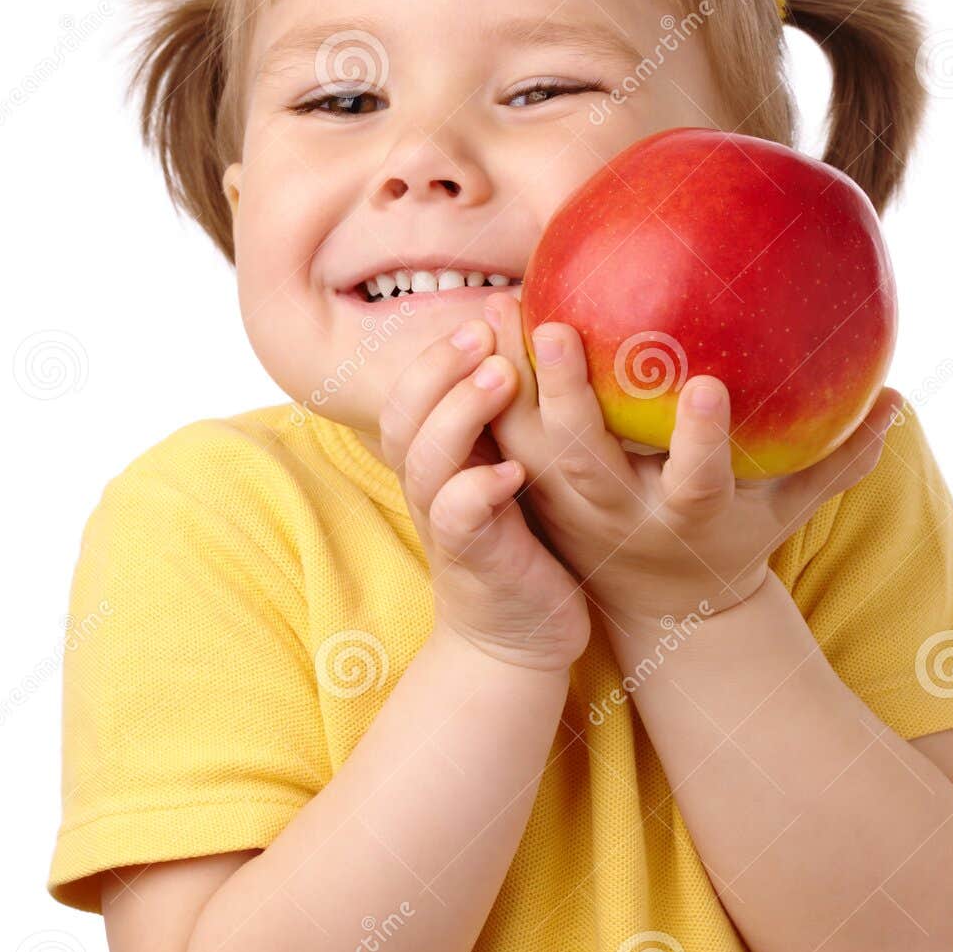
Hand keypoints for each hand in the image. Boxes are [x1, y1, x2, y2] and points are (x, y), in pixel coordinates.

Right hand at [378, 315, 591, 671]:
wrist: (522, 638)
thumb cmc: (527, 542)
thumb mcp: (514, 468)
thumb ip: (515, 418)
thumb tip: (548, 335)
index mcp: (440, 458)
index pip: (413, 392)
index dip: (438, 353)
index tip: (483, 313)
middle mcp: (431, 486)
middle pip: (404, 415)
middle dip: (441, 368)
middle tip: (486, 331)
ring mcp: (448, 526)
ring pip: (425, 460)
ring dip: (459, 412)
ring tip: (501, 377)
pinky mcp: (475, 562)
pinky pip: (458, 520)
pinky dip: (476, 490)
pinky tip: (509, 472)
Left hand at [480, 290, 901, 624]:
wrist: (662, 608)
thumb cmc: (735, 538)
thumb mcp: (789, 511)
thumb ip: (839, 459)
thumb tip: (898, 399)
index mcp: (688, 518)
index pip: (697, 482)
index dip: (701, 441)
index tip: (707, 386)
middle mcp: (621, 518)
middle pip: (589, 465)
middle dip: (571, 400)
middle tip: (556, 330)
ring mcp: (571, 512)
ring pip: (531, 454)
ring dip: (508, 393)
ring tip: (493, 317)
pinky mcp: (537, 499)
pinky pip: (503, 444)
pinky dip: (487, 395)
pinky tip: (476, 324)